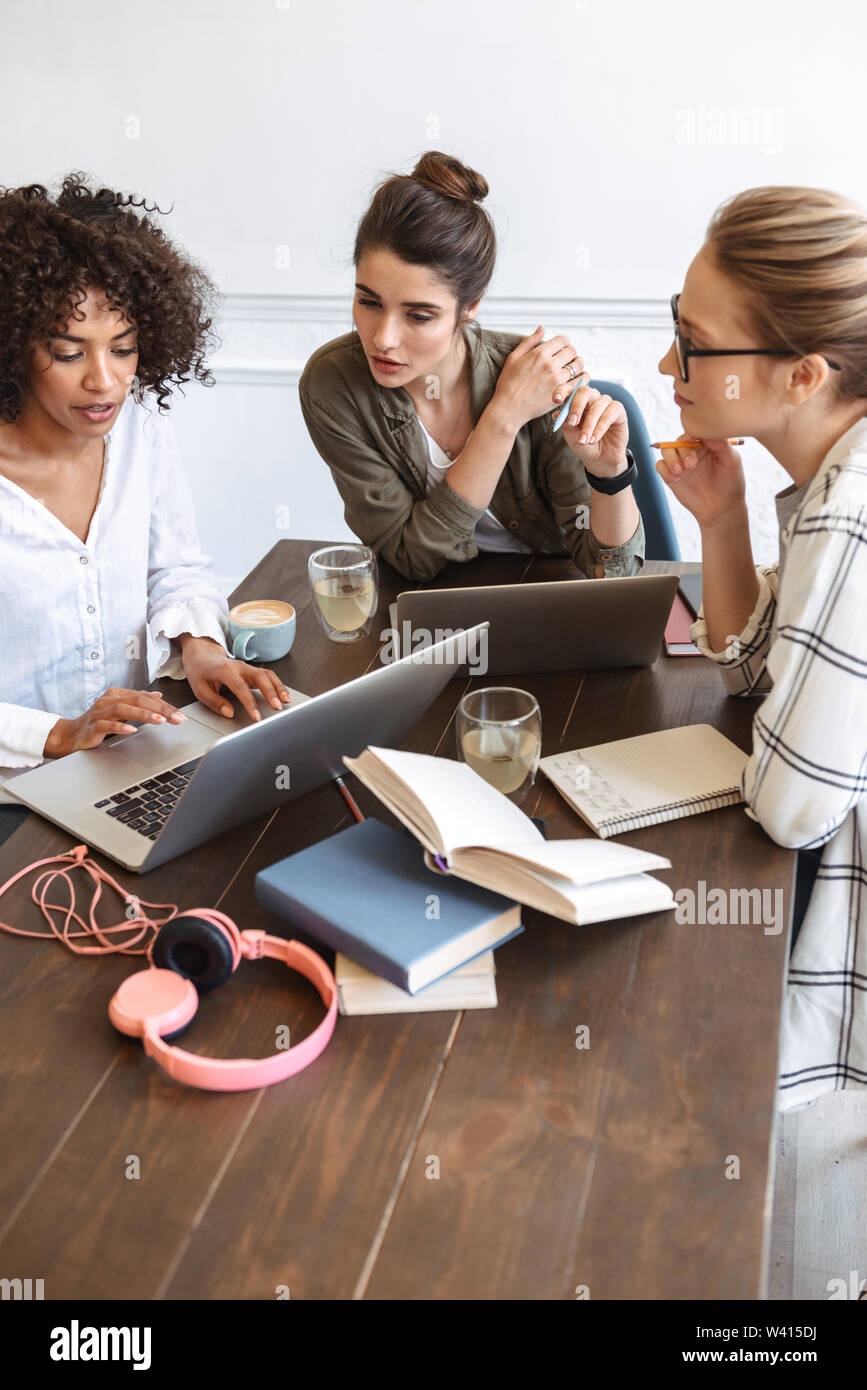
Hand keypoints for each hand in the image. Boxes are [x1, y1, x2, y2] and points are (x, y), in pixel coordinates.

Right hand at [44, 688, 187, 757]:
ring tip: (160, 721)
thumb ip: (137, 702)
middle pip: (138, 701)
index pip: (145, 697)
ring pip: (124, 710)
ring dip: (144, 715)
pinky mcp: (92, 726)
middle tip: (177, 718)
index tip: (180, 715)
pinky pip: (107, 725)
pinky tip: (132, 730)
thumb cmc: (96, 723)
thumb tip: (158, 695)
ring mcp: (99, 712)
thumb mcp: (120, 710)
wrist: (70, 735)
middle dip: (160, 710)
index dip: (164, 705)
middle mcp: (109, 700)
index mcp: (117, 695)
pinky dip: (120, 727)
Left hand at [180, 635, 291, 721]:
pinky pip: (268, 676)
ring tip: (287, 701)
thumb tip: (229, 712)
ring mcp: (247, 667)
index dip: (250, 703)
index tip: (256, 716)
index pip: (240, 687)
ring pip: (267, 675)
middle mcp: (239, 666)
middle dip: (271, 693)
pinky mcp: (252, 670)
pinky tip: (284, 695)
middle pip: (260, 677)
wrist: (202, 655)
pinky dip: (278, 685)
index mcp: (224, 670)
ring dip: (279, 688)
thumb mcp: (200, 689)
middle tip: (277, 708)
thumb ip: (215, 702)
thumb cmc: (200, 672)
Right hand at [493, 325, 585, 431]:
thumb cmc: (508, 384)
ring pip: (578, 365)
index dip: (563, 342)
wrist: (508, 408)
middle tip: (567, 358)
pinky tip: (579, 379)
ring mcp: (557, 379)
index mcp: (539, 354)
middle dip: (571, 352)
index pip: (563, 340)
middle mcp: (550, 365)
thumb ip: (529, 341)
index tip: (561, 348)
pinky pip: (580, 381)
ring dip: (577, 365)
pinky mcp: (561, 393)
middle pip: (572, 351)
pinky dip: (582, 378)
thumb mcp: (514, 358)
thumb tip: (542, 328)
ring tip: (572, 368)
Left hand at [556, 387, 629, 475]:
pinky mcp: (618, 410)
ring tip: (584, 441)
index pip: (569, 390)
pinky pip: (610, 414)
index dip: (562, 391)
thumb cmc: (584, 444)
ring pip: (597, 406)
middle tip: (572, 422)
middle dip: (576, 407)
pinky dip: (600, 428)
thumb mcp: (571, 436)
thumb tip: (558, 414)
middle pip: (584, 392)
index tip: (556, 399)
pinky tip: (594, 439)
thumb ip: (566, 424)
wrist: (599, 458)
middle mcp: (592, 398)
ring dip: (589, 425)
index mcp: (577, 401)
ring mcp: (606, 403)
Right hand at [655, 438, 745, 528]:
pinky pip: (660, 466)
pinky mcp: (671, 476)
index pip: (694, 431)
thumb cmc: (730, 483)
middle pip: (678, 441)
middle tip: (692, 465)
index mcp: (706, 443)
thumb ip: (721, 444)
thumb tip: (704, 432)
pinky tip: (676, 479)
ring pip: (666, 450)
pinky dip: (665, 470)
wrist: (721, 508)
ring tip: (680, 472)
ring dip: (671, 459)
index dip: (691, 434)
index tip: (694, 441)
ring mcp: (680, 463)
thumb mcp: (731, 461)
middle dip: (683, 451)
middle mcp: (692, 451)